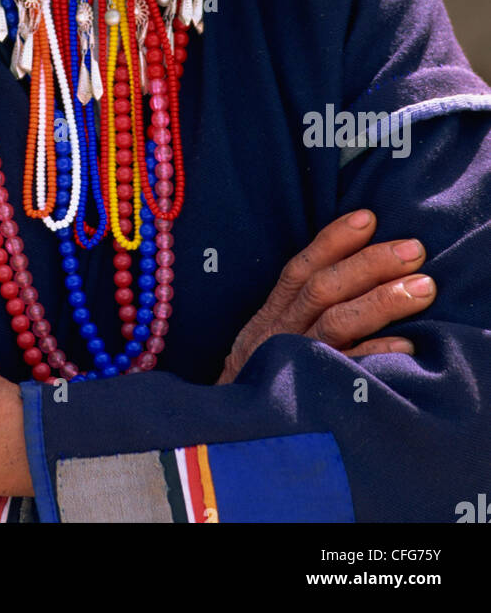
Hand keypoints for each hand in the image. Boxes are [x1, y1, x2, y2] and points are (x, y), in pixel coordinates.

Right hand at [216, 209, 435, 383]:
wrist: (229, 436)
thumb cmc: (259, 383)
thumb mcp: (265, 340)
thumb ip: (296, 311)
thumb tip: (346, 271)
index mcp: (269, 317)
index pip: (300, 270)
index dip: (333, 240)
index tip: (369, 217)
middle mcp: (277, 336)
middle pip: (323, 290)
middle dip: (370, 264)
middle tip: (414, 249)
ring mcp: (292, 367)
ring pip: (336, 324)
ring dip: (382, 301)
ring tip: (423, 287)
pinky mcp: (308, 399)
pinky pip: (345, 373)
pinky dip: (375, 354)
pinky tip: (406, 345)